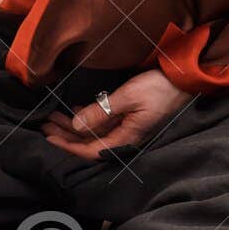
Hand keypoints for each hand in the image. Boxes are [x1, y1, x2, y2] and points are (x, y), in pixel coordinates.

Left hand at [41, 68, 193, 162]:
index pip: (91, 151)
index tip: (50, 138)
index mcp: (126, 138)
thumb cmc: (159, 88)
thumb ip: (100, 112)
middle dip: (66, 136)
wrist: (183, 79)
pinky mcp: (130, 117)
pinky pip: (104, 123)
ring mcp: (128, 128)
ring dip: (74, 125)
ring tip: (54, 117)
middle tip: (44, 125)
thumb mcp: (127, 97)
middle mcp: (126, 137)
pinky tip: (75, 111)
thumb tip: (75, 126)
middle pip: (90, 143)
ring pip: (95, 133)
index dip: (68, 147)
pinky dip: (88, 118)